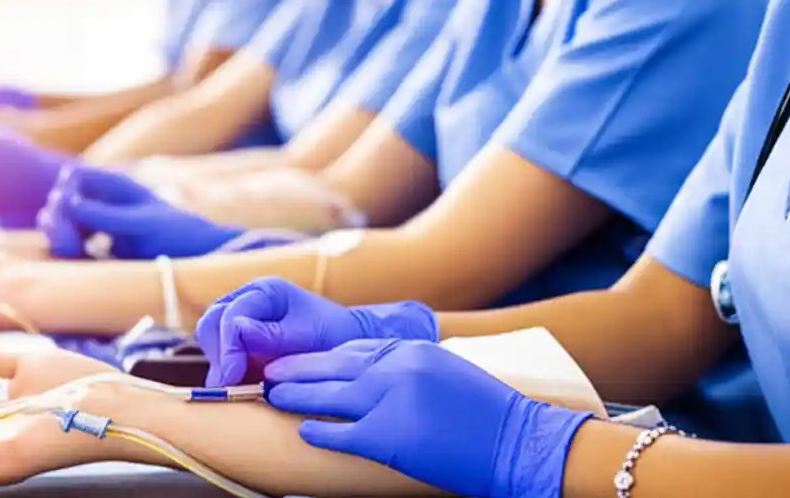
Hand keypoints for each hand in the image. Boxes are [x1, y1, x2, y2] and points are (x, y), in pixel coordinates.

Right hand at [38, 165, 241, 258]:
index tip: (70, 207)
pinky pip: (70, 249)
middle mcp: (103, 204)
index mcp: (115, 187)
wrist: (201, 262)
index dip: (66, 188)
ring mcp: (99, 229)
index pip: (75, 176)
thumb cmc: (179, 234)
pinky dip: (67, 252)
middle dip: (57, 219)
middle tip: (69, 245)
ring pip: (60, 226)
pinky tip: (77, 260)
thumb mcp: (144, 223)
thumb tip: (67, 204)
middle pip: (61, 202)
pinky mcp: (98, 254)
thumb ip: (107, 215)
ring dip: (58, 236)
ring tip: (71, 251)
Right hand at [195, 278, 437, 386]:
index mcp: (264, 291)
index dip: (229, 347)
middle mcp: (247, 302)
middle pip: (212, 324)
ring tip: (233, 389)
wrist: (347, 346)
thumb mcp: (309, 334)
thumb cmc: (334, 334)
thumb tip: (238, 330)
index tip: (232, 377)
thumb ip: (273, 335)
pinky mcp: (240, 345)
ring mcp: (241, 323)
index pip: (231, 315)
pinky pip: (221, 358)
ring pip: (211, 341)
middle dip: (219, 356)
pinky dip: (226, 374)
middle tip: (227, 386)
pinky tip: (239, 389)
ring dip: (219, 366)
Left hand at [267, 340, 594, 497]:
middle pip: (331, 366)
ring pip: (326, 395)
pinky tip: (303, 431)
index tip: (300, 360)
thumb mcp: (445, 373)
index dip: (320, 357)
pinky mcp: (388, 436)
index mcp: (410, 349)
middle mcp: (395, 368)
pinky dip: (318, 430)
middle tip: (271, 372)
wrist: (518, 441)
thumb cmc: (488, 414)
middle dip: (297, 369)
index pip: (352, 348)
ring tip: (272, 396)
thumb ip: (408, 370)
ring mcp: (390, 400)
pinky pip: (340, 432)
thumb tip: (376, 380)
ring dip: (296, 396)